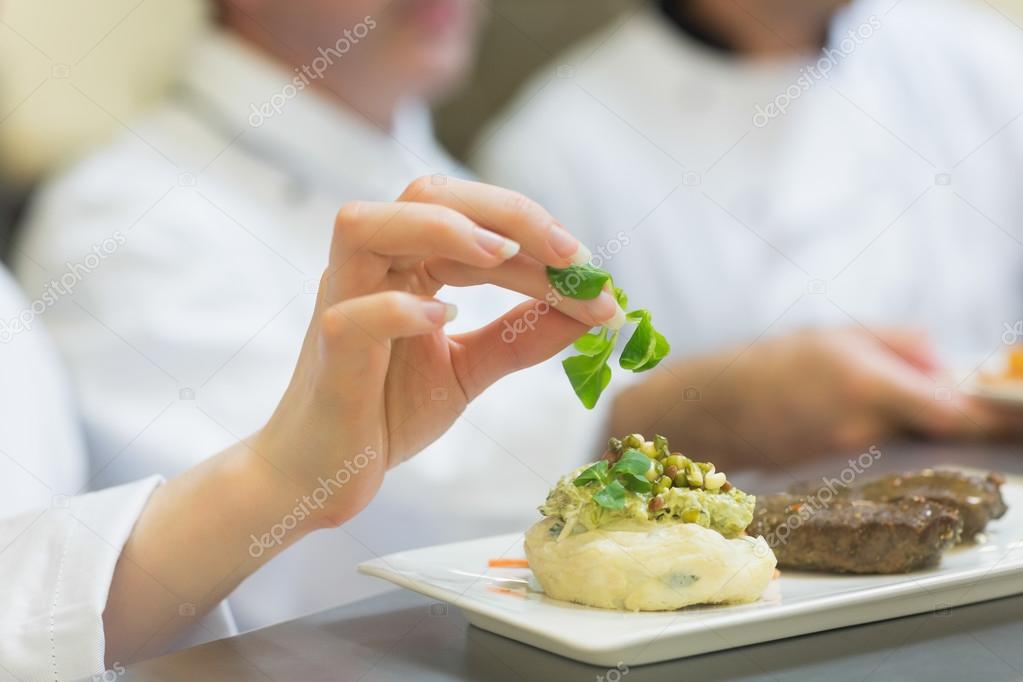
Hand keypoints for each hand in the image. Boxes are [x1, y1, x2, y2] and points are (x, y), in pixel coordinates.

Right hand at [104, 178, 625, 663]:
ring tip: (506, 257)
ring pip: (365, 226)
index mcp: (404, 265)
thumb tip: (593, 311)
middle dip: (506, 214)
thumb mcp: (469, 369)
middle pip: (424, 195)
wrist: (322, 475)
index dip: (538, 235)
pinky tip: (446, 321)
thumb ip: (521, 337)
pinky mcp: (328, 356)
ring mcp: (341, 305)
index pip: (472, 220)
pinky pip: (353, 317)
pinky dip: (400, 311)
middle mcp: (369, 269)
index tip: (595, 275)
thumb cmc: (386, 412)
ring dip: (443, 230)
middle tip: (572, 258)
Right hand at [611, 327, 1002, 468]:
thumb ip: (901, 344)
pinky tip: (825, 417)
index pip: (956, 413)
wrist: (707, 408)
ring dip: (890, 418)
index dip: (996, 419)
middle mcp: (863, 428)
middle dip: (927, 406)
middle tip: (898, 385)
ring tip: (839, 395)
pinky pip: (868, 452)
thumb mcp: (835, 332)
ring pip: (897, 437)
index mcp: (868, 383)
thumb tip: (945, 368)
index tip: (1017, 420)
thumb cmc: (766, 363)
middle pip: (928, 425)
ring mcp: (847, 458)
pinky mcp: (832, 474)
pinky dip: (862, 435)